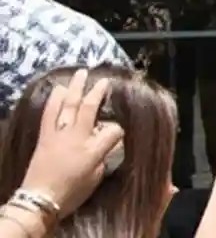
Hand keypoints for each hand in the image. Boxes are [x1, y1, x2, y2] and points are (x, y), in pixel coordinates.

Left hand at [18, 69, 124, 215]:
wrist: (40, 198)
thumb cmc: (72, 192)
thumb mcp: (95, 177)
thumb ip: (103, 157)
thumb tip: (106, 144)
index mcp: (93, 150)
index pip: (113, 131)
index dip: (118, 129)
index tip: (119, 132)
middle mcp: (77, 136)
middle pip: (88, 108)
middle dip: (96, 92)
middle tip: (102, 79)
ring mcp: (58, 134)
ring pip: (67, 105)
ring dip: (74, 88)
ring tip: (79, 75)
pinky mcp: (44, 136)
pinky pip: (49, 113)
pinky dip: (54, 100)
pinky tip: (57, 91)